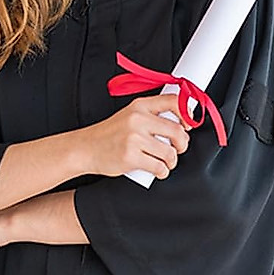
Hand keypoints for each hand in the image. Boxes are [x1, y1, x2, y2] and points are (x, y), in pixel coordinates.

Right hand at [76, 93, 191, 179]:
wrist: (86, 148)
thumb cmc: (110, 134)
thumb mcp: (129, 115)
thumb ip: (152, 115)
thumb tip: (183, 123)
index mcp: (139, 106)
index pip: (174, 101)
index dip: (187, 114)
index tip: (187, 125)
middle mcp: (138, 119)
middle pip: (178, 131)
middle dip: (182, 145)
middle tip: (177, 149)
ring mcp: (134, 138)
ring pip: (170, 153)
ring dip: (171, 162)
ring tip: (163, 161)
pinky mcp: (131, 156)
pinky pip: (160, 168)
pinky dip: (162, 172)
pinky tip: (156, 170)